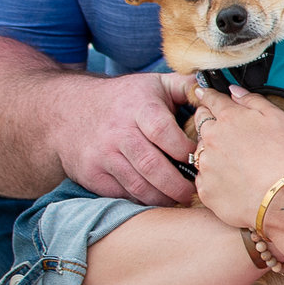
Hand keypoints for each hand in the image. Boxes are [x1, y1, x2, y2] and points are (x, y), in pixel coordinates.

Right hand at [49, 70, 202, 204]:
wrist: (66, 111)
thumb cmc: (123, 98)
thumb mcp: (153, 83)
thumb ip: (185, 86)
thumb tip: (217, 91)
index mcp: (138, 107)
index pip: (162, 132)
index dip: (184, 149)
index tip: (201, 158)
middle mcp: (118, 132)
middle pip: (151, 165)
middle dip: (178, 184)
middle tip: (196, 192)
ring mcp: (102, 155)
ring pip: (137, 185)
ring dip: (162, 197)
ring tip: (180, 199)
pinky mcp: (91, 174)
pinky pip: (121, 193)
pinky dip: (141, 200)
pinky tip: (156, 198)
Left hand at [188, 83, 283, 229]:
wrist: (283, 197)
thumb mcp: (277, 118)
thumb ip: (252, 99)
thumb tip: (234, 91)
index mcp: (228, 118)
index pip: (210, 100)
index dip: (208, 96)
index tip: (204, 94)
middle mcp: (211, 138)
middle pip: (200, 123)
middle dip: (210, 123)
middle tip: (229, 134)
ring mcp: (205, 164)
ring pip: (201, 151)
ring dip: (212, 151)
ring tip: (236, 162)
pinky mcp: (204, 188)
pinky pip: (203, 177)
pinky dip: (214, 176)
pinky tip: (234, 180)